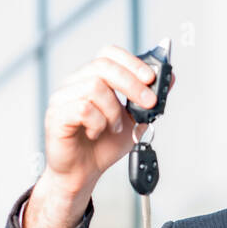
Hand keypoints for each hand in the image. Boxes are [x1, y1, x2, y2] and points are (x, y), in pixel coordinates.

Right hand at [24, 44, 174, 227]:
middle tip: (149, 102)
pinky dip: (97, 123)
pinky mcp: (57, 115)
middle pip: (103, 66)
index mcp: (92, 78)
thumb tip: (169, 78)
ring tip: (113, 128)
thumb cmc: (102, 146)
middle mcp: (75, 83)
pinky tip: (96, 133)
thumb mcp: (134, 121)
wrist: (83, 173)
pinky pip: (82, 108)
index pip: (109, 54)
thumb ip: (148, 100)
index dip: (132, 62)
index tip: (151, 77)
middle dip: (132, 84)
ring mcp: (63, 98)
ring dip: (113, 111)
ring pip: (95, 87)